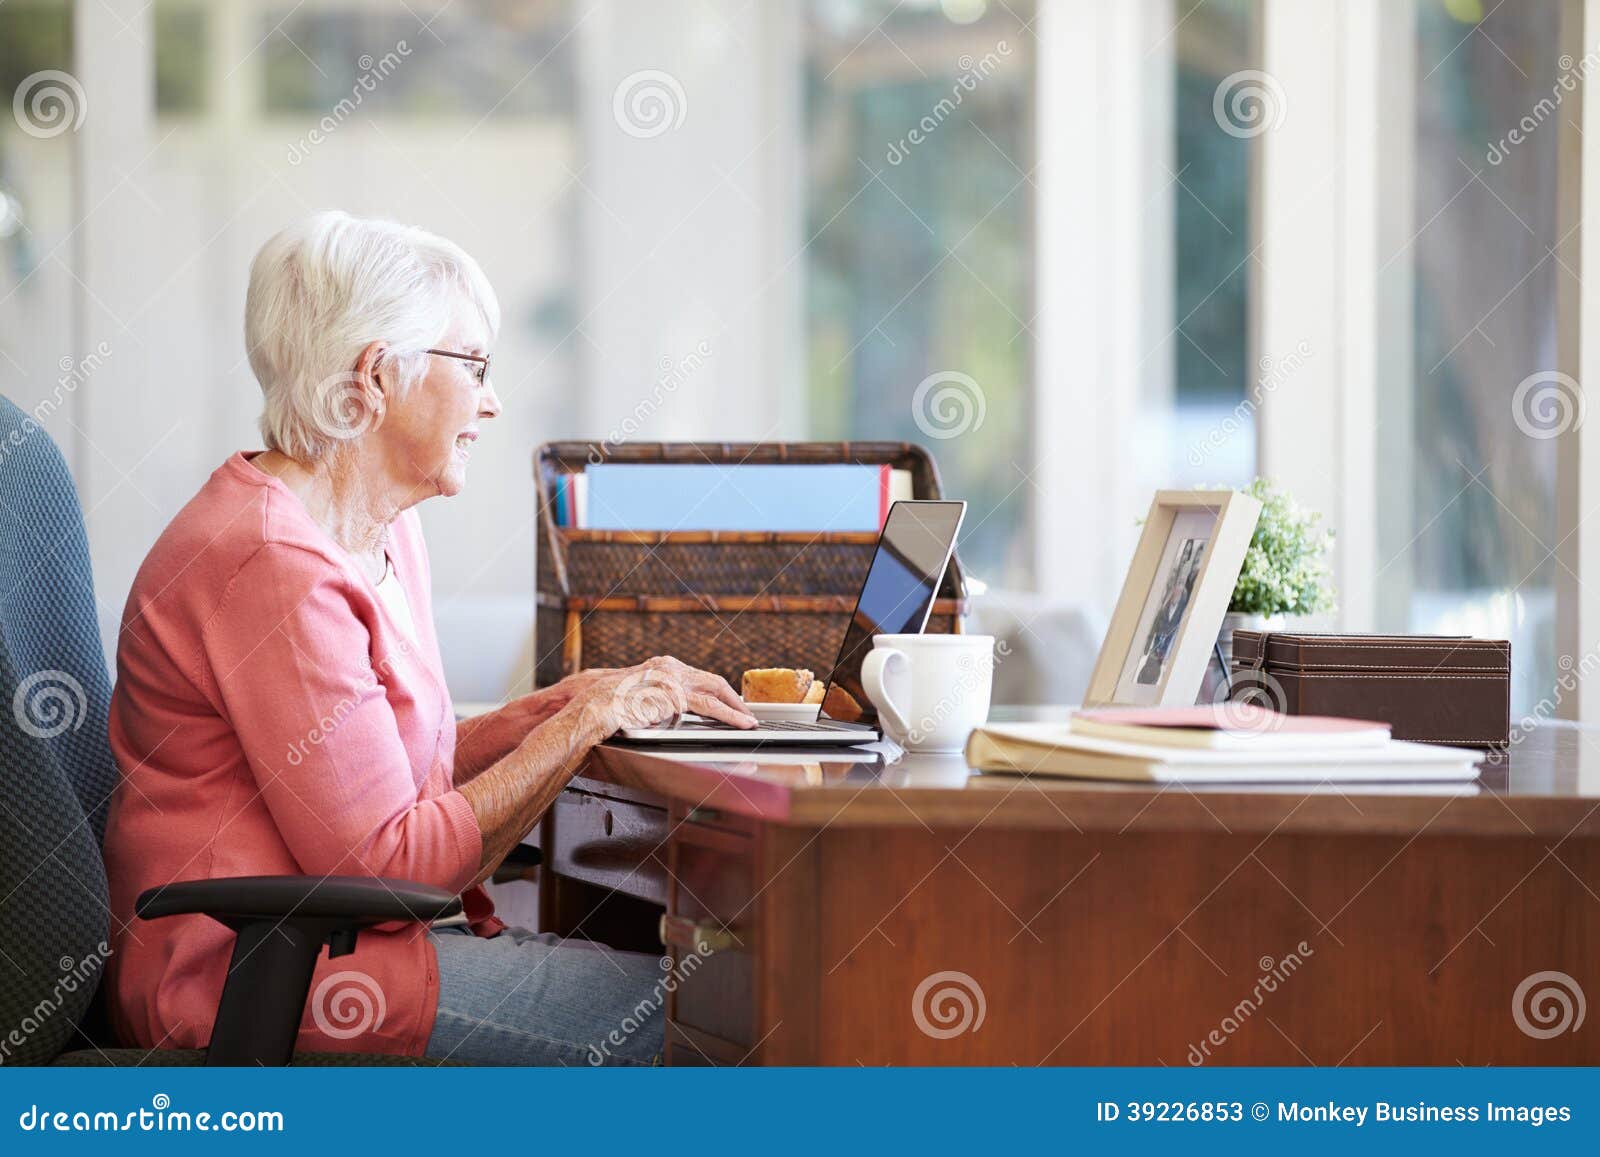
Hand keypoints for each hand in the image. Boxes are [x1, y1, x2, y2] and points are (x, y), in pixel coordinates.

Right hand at [572, 656, 756, 735]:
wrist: (596, 709)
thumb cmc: (609, 709)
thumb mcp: (638, 699)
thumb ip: (657, 702)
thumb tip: (669, 714)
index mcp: (661, 666)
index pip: (697, 677)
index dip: (715, 690)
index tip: (727, 700)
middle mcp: (670, 667)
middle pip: (711, 680)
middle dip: (731, 697)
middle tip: (745, 711)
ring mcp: (674, 678)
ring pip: (715, 692)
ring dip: (736, 708)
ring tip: (749, 721)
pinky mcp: (676, 695)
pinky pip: (711, 706)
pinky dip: (730, 715)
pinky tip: (740, 724)